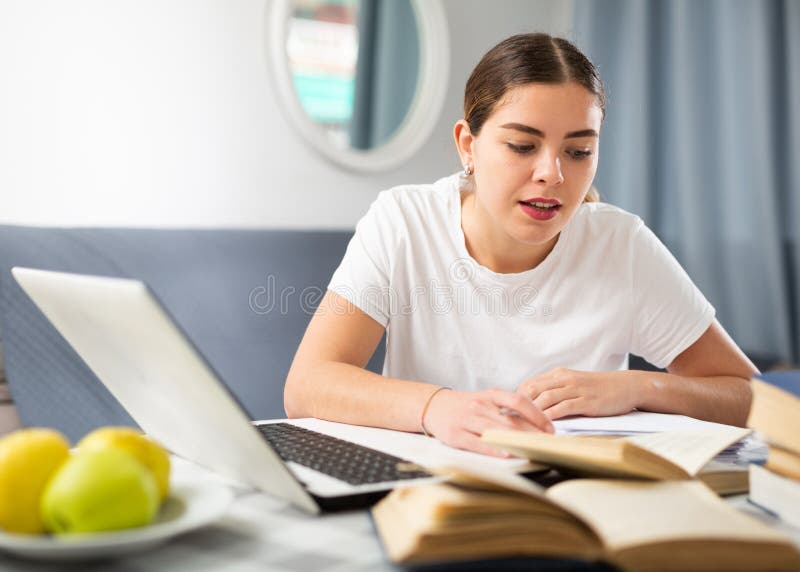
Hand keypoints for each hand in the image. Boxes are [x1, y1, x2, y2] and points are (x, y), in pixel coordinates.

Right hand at [422, 388, 553, 456]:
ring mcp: (467, 420)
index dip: (537, 414)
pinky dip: (493, 449)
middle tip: (548, 444)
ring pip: (497, 431)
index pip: (518, 401)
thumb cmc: (465, 405)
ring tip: (534, 450)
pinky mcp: (456, 435)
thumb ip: (507, 409)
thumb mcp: (486, 400)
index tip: (550, 428)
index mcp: (490, 395)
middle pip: (511, 421)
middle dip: (533, 434)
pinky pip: (477, 443)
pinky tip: (506, 453)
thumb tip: (536, 423)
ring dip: (518, 442)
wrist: (433, 406)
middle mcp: (479, 406)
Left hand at [517, 368, 640, 419]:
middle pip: (533, 390)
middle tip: (509, 421)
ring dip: (532, 413)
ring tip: (521, 426)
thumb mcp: (573, 384)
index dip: (517, 399)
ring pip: (545, 398)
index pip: (529, 384)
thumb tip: (534, 405)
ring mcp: (575, 389)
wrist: (626, 386)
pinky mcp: (586, 401)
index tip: (508, 412)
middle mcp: (564, 379)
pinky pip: (563, 408)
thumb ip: (555, 391)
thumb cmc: (598, 389)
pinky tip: (542, 426)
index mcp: (558, 374)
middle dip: (519, 406)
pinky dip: (550, 417)